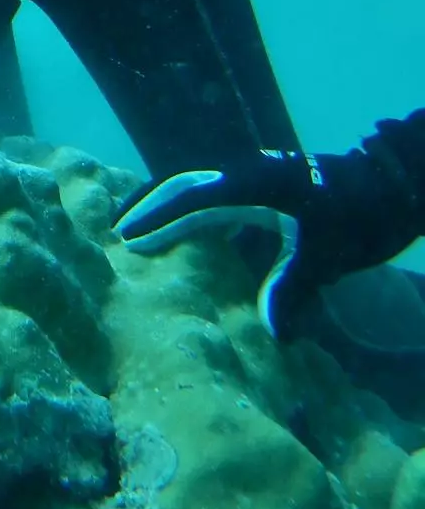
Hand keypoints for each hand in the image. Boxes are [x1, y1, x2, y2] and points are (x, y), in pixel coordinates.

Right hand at [112, 134, 423, 339]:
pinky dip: (199, 214)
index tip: (124, 240)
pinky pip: (221, 196)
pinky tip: (196, 238)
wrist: (392, 188)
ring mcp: (257, 176)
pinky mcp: (269, 186)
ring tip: (144, 233)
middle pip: (185, 186)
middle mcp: (246, 174)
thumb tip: (270, 335)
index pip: (189, 200)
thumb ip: (290, 290)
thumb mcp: (324, 258)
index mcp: (250, 185)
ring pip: (201, 188)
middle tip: (116, 232)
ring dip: (172, 208)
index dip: (155, 221)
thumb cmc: (358, 219)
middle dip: (150, 207)